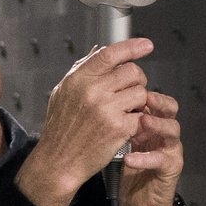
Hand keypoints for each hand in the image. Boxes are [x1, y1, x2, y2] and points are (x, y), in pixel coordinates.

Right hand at [16, 39, 153, 205]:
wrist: (58, 160)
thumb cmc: (60, 128)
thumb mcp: (63, 92)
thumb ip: (82, 69)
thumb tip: (99, 49)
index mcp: (79, 79)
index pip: (110, 54)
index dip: (132, 47)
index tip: (146, 45)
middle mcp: (93, 91)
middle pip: (132, 71)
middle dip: (136, 80)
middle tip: (129, 91)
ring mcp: (107, 109)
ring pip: (141, 93)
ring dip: (138, 101)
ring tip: (125, 110)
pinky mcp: (119, 128)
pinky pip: (140, 115)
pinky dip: (136, 121)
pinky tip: (124, 126)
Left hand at [118, 91, 182, 205]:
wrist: (137, 202)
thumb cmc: (125, 169)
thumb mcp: (117, 140)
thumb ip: (114, 120)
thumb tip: (96, 98)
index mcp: (150, 122)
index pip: (152, 98)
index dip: (143, 90)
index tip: (126, 85)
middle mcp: (163, 132)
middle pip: (169, 108)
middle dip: (157, 100)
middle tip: (143, 97)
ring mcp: (170, 149)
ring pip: (172, 129)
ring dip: (157, 124)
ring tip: (141, 122)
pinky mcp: (171, 168)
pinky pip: (161, 159)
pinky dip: (145, 158)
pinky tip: (129, 158)